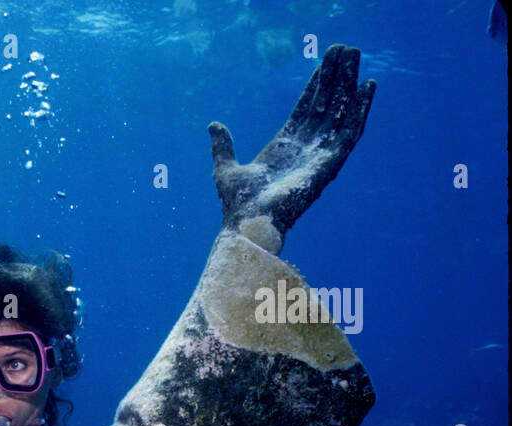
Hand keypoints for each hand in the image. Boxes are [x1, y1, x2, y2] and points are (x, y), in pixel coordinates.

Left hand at [209, 44, 375, 239]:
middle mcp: (305, 148)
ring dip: (349, 85)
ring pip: (340, 112)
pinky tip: (367, 87)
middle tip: (344, 50)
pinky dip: (360, 109)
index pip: (305, 109)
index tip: (324, 62)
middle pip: (325, 105)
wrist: (248, 221)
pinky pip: (351, 132)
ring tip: (355, 57)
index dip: (315, 86)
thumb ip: (223, 146)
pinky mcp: (330, 162)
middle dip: (335, 78)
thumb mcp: (225, 168)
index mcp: (284, 147)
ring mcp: (319, 154)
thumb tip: (214, 125)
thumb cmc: (237, 203)